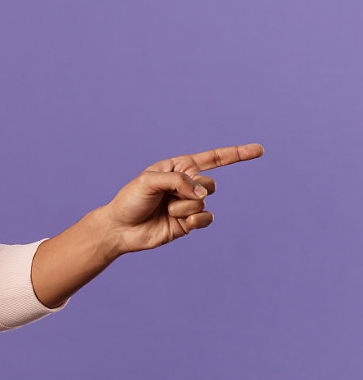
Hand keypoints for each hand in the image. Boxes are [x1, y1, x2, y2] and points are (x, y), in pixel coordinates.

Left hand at [93, 143, 264, 255]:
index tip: (259, 150)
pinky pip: (207, 218)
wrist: (120, 229)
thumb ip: (178, 181)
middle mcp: (187, 184)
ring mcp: (190, 204)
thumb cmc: (131, 200)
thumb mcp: (149, 181)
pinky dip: (196, 220)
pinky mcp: (191, 222)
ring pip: (204, 202)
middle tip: (165, 197)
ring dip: (182, 207)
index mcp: (178, 167)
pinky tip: (182, 223)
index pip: (213, 159)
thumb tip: (204, 195)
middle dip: (188, 190)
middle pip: (209, 183)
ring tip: (164, 210)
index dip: (237, 154)